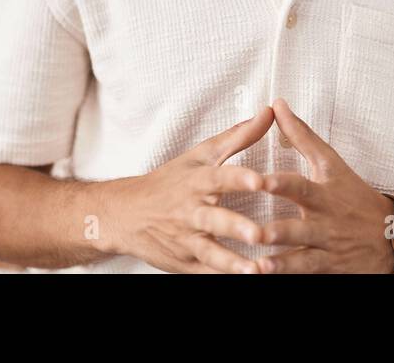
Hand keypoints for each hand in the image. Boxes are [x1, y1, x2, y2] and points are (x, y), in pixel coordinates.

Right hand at [104, 105, 273, 272]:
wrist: (125, 214)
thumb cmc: (169, 182)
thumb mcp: (200, 155)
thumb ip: (238, 136)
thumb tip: (269, 112)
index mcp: (197, 182)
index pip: (219, 178)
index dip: (239, 179)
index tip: (261, 181)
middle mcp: (191, 212)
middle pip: (215, 220)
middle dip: (237, 227)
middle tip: (259, 234)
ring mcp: (187, 241)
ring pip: (211, 253)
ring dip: (232, 263)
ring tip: (255, 271)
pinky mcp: (186, 264)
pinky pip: (207, 274)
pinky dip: (223, 278)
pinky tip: (246, 281)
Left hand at [256, 97, 393, 272]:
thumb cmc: (355, 195)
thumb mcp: (332, 164)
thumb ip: (301, 136)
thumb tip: (277, 104)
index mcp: (323, 193)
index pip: (301, 186)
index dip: (281, 184)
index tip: (260, 181)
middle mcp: (325, 222)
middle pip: (301, 227)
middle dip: (279, 231)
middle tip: (256, 232)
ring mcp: (328, 249)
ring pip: (303, 258)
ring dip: (280, 264)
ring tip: (257, 267)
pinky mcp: (329, 269)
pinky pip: (307, 274)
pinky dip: (288, 275)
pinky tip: (266, 276)